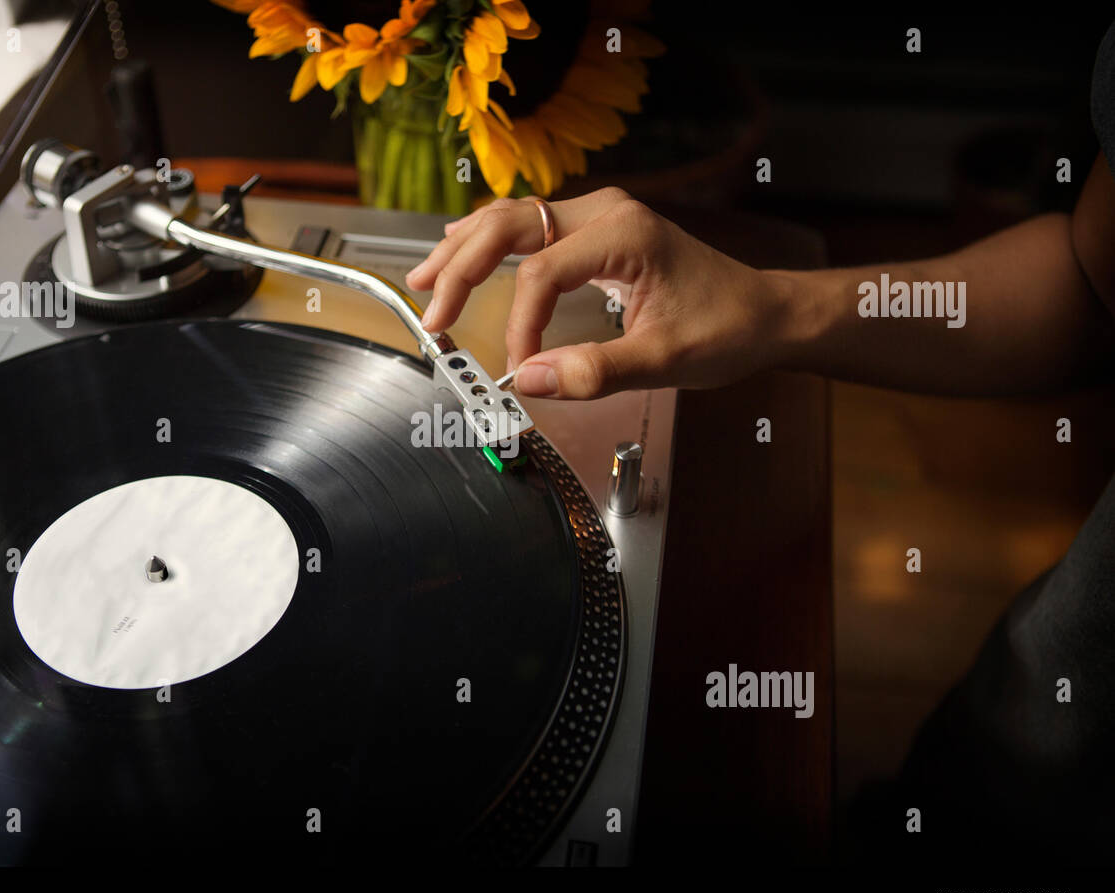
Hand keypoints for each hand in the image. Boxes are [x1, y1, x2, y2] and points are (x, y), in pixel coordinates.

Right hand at [405, 188, 798, 398]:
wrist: (765, 312)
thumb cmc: (725, 329)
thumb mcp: (664, 361)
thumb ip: (594, 371)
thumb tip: (530, 381)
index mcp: (622, 235)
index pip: (540, 274)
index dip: (518, 325)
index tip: (516, 368)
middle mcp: (606, 213)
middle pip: (510, 226)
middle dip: (462, 268)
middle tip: (430, 311)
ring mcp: (600, 216)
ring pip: (513, 218)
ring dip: (466, 248)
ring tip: (425, 279)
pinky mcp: (597, 231)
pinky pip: (530, 227)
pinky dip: (490, 242)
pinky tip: (461, 249)